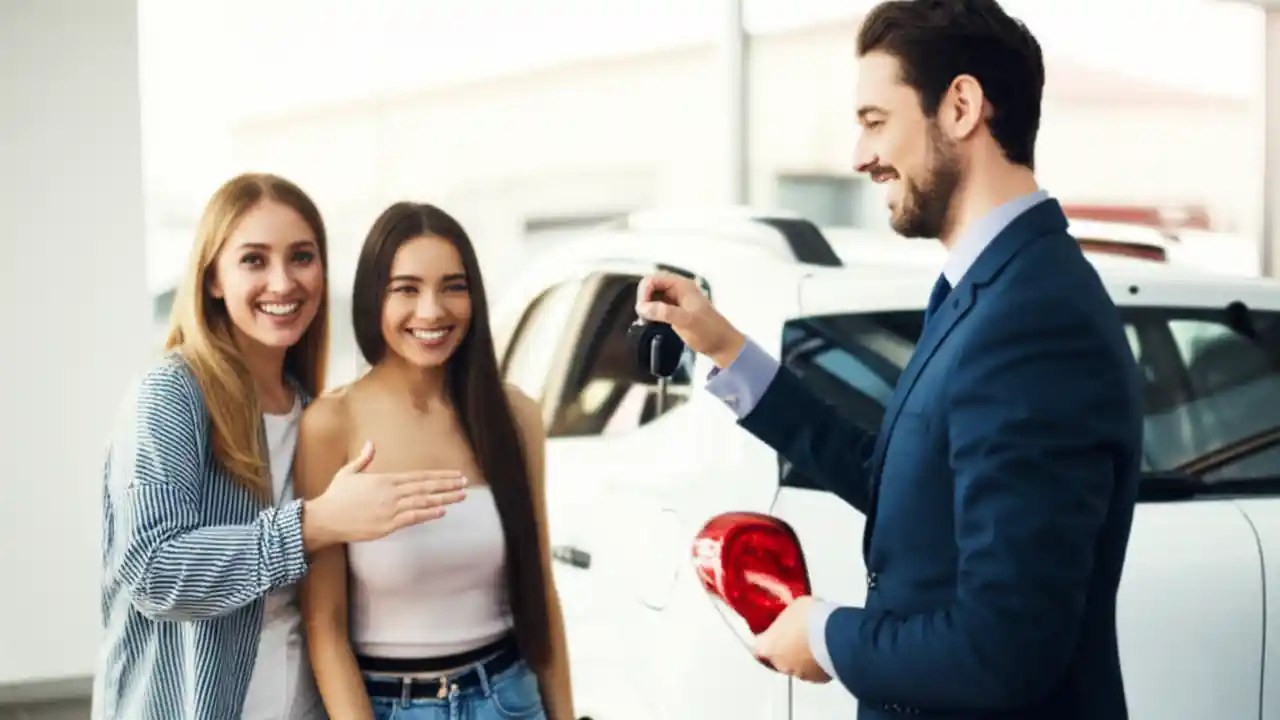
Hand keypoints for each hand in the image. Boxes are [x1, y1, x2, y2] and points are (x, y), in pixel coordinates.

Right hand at [307, 441, 466, 544]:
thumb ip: (363, 459)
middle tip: (465, 484)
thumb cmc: (336, 496)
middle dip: (447, 485)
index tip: (454, 475)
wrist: (325, 518)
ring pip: (423, 502)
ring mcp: (390, 509)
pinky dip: (428, 514)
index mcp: (385, 479)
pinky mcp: (386, 525)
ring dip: (444, 499)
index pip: (419, 476)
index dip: (439, 476)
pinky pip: (412, 518)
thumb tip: (370, 444)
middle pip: (426, 487)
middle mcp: (391, 493)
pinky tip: (442, 512)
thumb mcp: (348, 473)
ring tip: (460, 496)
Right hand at [635, 271, 744, 368]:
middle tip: (643, 316)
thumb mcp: (687, 321)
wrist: (722, 345)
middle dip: (644, 299)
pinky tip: (649, 321)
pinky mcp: (674, 312)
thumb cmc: (708, 332)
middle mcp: (677, 290)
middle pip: (651, 286)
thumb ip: (665, 312)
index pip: (654, 279)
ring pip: (652, 297)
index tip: (642, 308)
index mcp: (682, 286)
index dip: (644, 291)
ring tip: (645, 320)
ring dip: (646, 306)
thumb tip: (642, 307)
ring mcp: (675, 301)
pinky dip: (650, 312)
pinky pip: (657, 306)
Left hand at [753, 596, 831, 683]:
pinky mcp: (818, 679)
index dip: (765, 637)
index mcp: (767, 646)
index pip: (758, 645)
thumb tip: (794, 615)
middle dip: (785, 646)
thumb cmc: (810, 618)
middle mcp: (779, 663)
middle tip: (796, 633)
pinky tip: (825, 649)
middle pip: (777, 656)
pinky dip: (817, 662)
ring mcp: (798, 673)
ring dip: (801, 655)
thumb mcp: (794, 606)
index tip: (772, 631)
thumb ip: (788, 615)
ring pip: (796, 664)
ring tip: (814, 640)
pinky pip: (814, 670)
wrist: (835, 634)